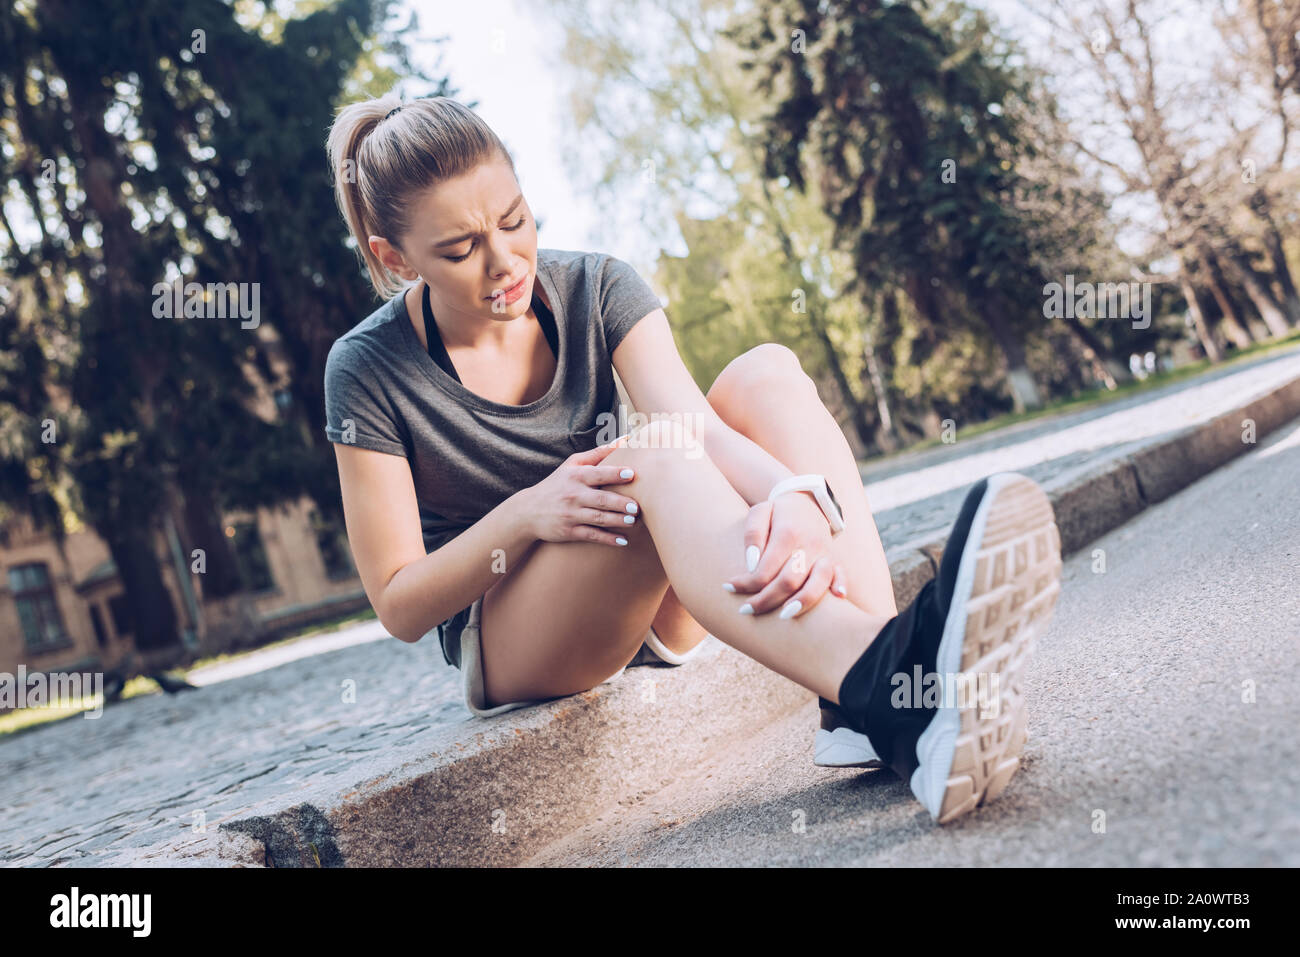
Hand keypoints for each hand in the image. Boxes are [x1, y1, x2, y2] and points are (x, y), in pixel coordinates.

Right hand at [522, 441, 640, 546]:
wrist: (528, 511)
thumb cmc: (557, 484)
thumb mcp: (572, 465)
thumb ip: (598, 454)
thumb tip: (625, 441)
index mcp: (576, 476)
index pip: (598, 474)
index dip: (614, 474)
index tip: (631, 474)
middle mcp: (573, 495)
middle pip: (601, 499)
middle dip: (619, 503)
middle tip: (636, 507)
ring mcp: (571, 514)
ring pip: (598, 518)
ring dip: (617, 520)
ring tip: (632, 521)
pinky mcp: (569, 531)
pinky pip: (591, 535)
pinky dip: (607, 539)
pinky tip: (622, 541)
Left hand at [722, 491, 847, 618]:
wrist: (808, 501)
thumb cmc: (777, 512)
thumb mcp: (759, 512)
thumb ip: (753, 535)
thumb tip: (751, 565)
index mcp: (787, 533)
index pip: (766, 568)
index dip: (747, 583)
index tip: (729, 588)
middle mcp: (809, 545)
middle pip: (789, 582)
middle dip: (766, 600)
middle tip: (746, 610)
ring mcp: (824, 554)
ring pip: (817, 584)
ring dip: (801, 604)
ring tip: (782, 618)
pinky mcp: (834, 559)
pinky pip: (842, 575)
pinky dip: (841, 586)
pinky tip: (836, 599)